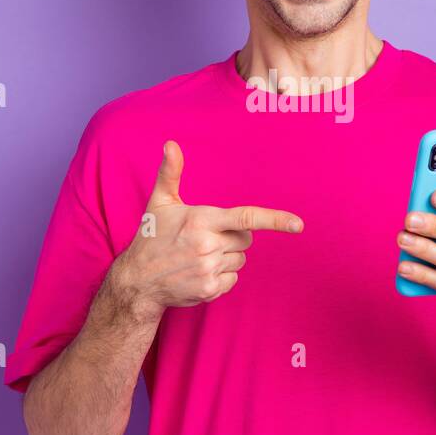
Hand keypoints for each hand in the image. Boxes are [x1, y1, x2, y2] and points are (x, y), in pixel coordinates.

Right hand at [110, 140, 303, 320]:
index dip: (274, 220)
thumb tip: (171, 144)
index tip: (298, 224)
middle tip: (207, 237)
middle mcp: (207, 246)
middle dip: (234, 237)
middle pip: (246, 239)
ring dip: (227, 257)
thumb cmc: (151, 236)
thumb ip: (170, 172)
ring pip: (240, 259)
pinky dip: (221, 276)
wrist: (137, 281)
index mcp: (201, 220)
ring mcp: (209, 270)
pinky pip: (233, 279)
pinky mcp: (210, 290)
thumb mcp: (159, 203)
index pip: (245, 218)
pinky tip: (199, 272)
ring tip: (199, 256)